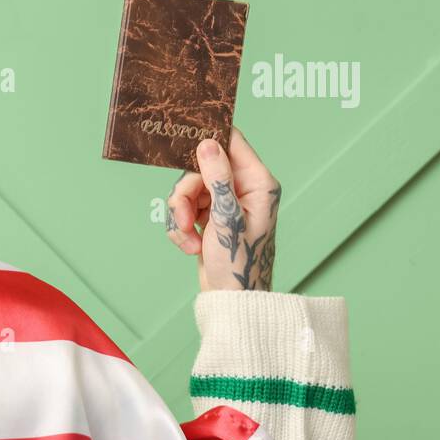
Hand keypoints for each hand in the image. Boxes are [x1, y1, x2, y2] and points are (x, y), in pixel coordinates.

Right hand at [165, 125, 281, 291]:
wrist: (232, 300)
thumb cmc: (239, 264)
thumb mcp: (226, 219)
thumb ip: (218, 179)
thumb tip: (207, 143)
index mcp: (258, 183)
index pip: (232, 142)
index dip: (207, 139)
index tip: (182, 138)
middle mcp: (244, 188)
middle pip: (201, 168)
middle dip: (186, 195)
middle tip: (183, 219)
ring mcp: (226, 203)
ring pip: (190, 189)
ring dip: (181, 214)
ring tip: (188, 239)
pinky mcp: (211, 217)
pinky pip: (186, 208)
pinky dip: (181, 227)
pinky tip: (191, 245)